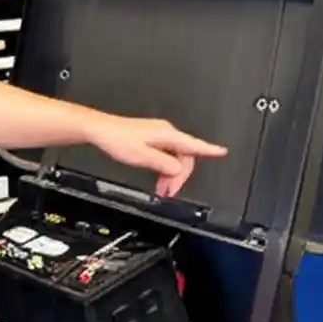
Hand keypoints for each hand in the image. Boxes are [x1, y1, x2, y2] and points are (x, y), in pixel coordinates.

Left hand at [86, 115, 227, 196]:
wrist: (100, 130)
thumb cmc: (118, 140)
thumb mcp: (143, 157)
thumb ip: (164, 164)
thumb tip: (179, 170)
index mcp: (167, 135)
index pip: (193, 145)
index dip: (209, 150)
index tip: (222, 152)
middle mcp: (165, 132)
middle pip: (184, 156)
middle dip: (179, 176)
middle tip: (170, 191)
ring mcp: (158, 135)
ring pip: (174, 157)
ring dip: (170, 174)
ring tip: (162, 189)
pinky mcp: (150, 138)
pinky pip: (166, 154)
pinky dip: (164, 168)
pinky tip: (158, 178)